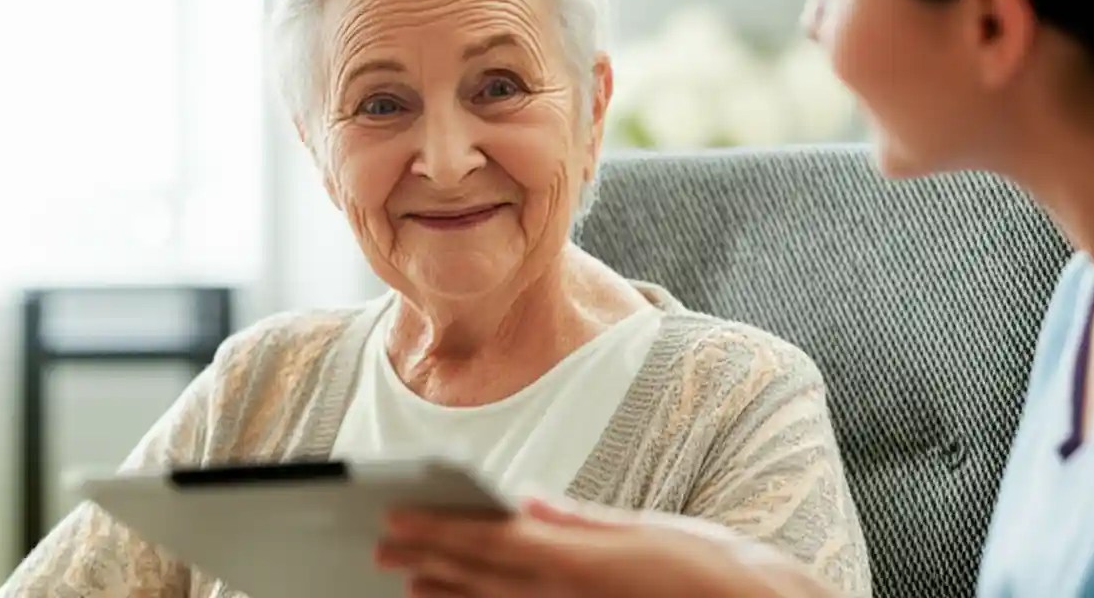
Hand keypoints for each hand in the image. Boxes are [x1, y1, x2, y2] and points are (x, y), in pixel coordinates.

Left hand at [376, 497, 834, 597]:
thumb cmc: (713, 573)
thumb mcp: (649, 531)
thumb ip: (582, 522)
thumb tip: (530, 505)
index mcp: (577, 560)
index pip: (489, 539)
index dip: (437, 527)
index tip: (396, 514)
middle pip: (479, 577)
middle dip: (428, 559)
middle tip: (380, 546)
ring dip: (446, 595)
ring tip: (408, 583)